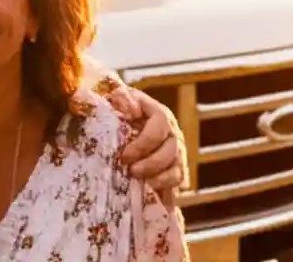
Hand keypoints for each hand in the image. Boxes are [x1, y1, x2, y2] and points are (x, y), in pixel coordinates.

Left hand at [109, 85, 186, 207]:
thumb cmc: (117, 113)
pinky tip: (150, 193)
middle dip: (152, 163)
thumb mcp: (115, 101)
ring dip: (160, 179)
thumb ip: (118, 99)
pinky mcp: (175, 170)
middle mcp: (171, 133)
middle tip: (132, 171)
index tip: (125, 155)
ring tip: (143, 185)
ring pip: (177, 169)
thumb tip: (122, 106)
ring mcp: (176, 152)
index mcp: (158, 113)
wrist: (123, 126)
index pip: (160, 124)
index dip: (144, 142)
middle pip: (171, 150)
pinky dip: (166, 190)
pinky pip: (177, 183)